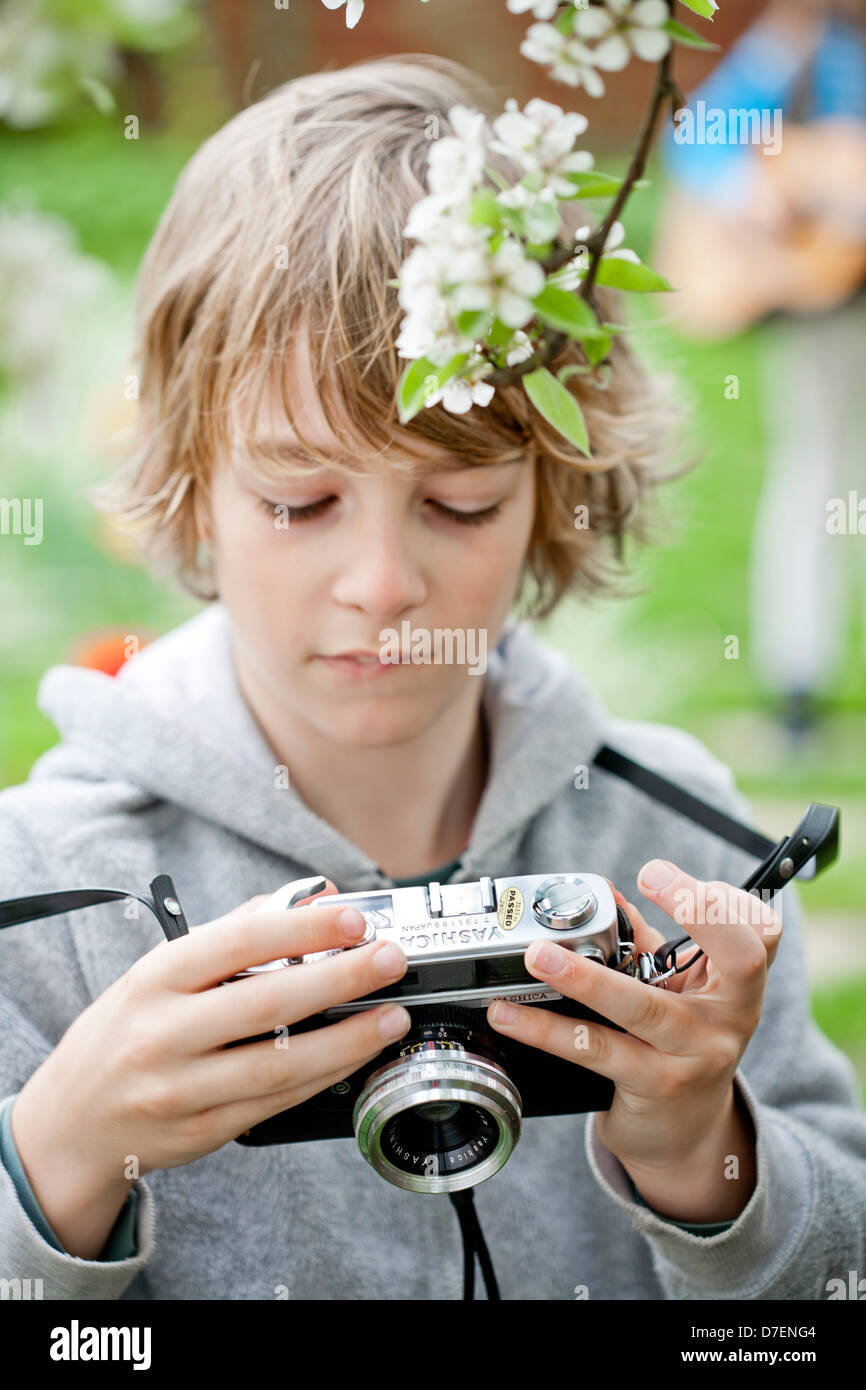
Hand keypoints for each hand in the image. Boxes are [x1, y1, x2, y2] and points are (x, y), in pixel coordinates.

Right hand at [13, 882, 409, 1194]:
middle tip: (390, 960)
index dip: (302, 929)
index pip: (239, 942)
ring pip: (278, 1064)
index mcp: (155, 979)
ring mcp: (181, 1089)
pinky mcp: (202, 1131)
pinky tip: (355, 1056)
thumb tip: (314, 899)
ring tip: (391, 1016)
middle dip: (341, 979)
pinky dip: (323, 1077)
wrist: (72, 1120)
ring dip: (346, 1040)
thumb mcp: (162, 971)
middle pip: (267, 1003)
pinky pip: (275, 1104)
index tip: (353, 919)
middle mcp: (163, 1033)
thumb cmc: (128, 1028)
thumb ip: (237, 933)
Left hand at [485, 861, 782, 1222]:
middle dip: (701, 911)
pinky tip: (509, 1014)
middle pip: (741, 959)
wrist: (683, 1136)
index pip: (762, 933)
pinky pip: (595, 1050)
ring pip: (645, 1007)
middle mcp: (730, 1017)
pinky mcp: (655, 1086)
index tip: (672, 874)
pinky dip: (545, 1029)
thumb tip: (603, 895)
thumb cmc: (676, 1047)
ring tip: (539, 954)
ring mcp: (696, 1055)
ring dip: (585, 977)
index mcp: (737, 984)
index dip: (730, 900)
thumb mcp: (674, 992)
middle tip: (651, 874)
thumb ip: (644, 944)